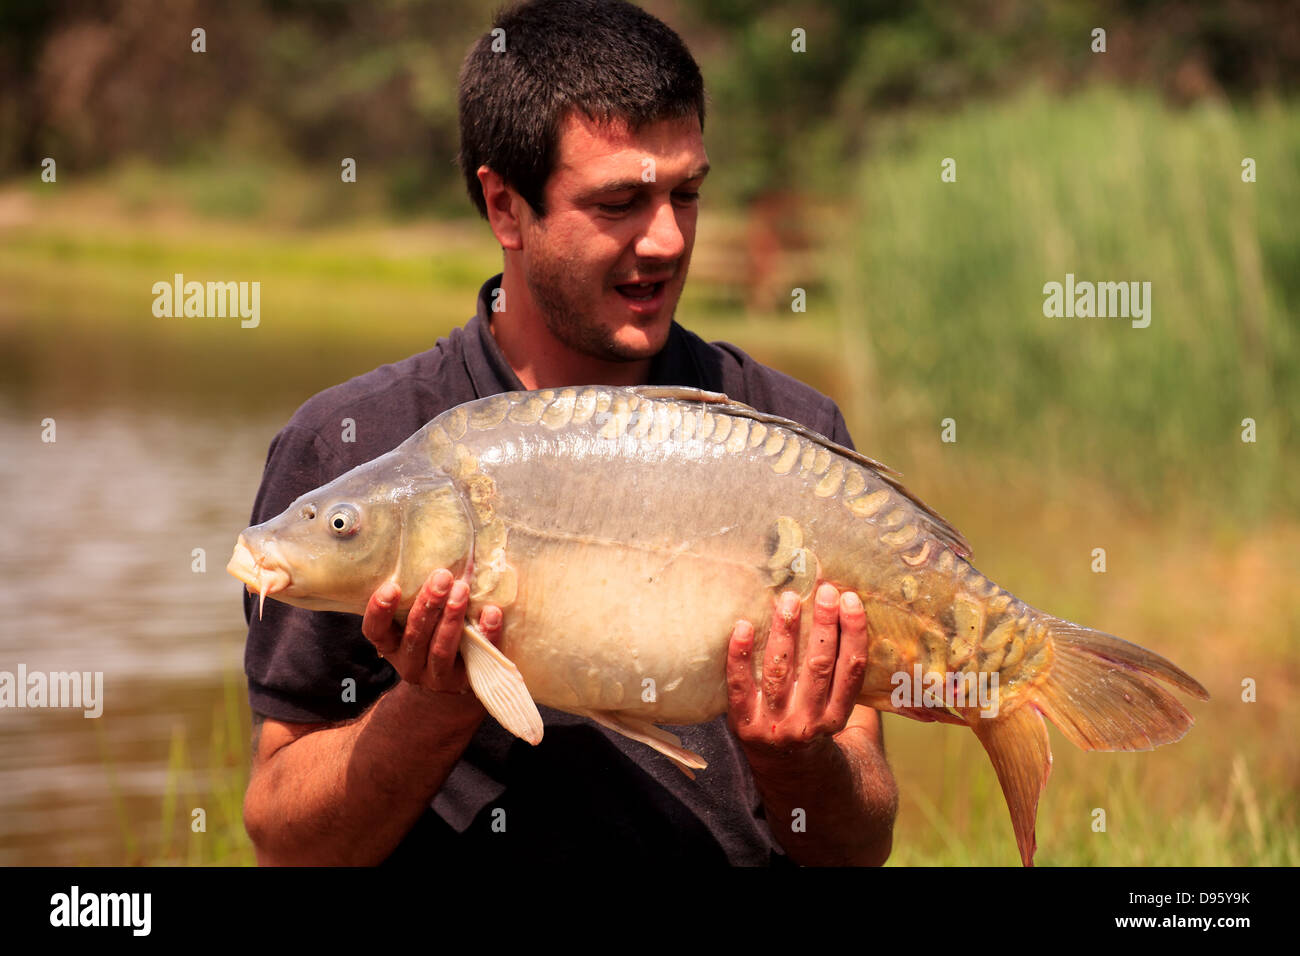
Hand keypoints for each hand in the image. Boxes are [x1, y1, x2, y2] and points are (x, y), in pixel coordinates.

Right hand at [362, 568, 502, 705]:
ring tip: (462, 589)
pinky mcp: (466, 681)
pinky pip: (478, 657)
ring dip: (452, 618)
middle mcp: (410, 664)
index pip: (375, 631)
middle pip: (415, 636)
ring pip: (442, 649)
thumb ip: (414, 597)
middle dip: (428, 605)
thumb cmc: (427, 639)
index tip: (391, 587)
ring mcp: (438, 677)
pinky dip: (487, 633)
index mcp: (391, 646)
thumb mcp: (411, 624)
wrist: (446, 686)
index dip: (379, 611)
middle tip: (442, 577)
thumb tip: (434, 548)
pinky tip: (491, 611)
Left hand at [726, 582, 869, 764]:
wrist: (786, 775)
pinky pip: (740, 686)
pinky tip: (742, 625)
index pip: (851, 669)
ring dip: (785, 632)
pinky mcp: (744, 723)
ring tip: (787, 599)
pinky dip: (740, 655)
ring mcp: (775, 724)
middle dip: (823, 625)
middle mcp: (809, 722)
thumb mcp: (844, 714)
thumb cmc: (816, 729)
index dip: (853, 632)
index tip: (851, 599)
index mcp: (838, 716)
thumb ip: (851, 680)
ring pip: (781, 671)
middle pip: (819, 666)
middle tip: (824, 590)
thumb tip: (856, 621)